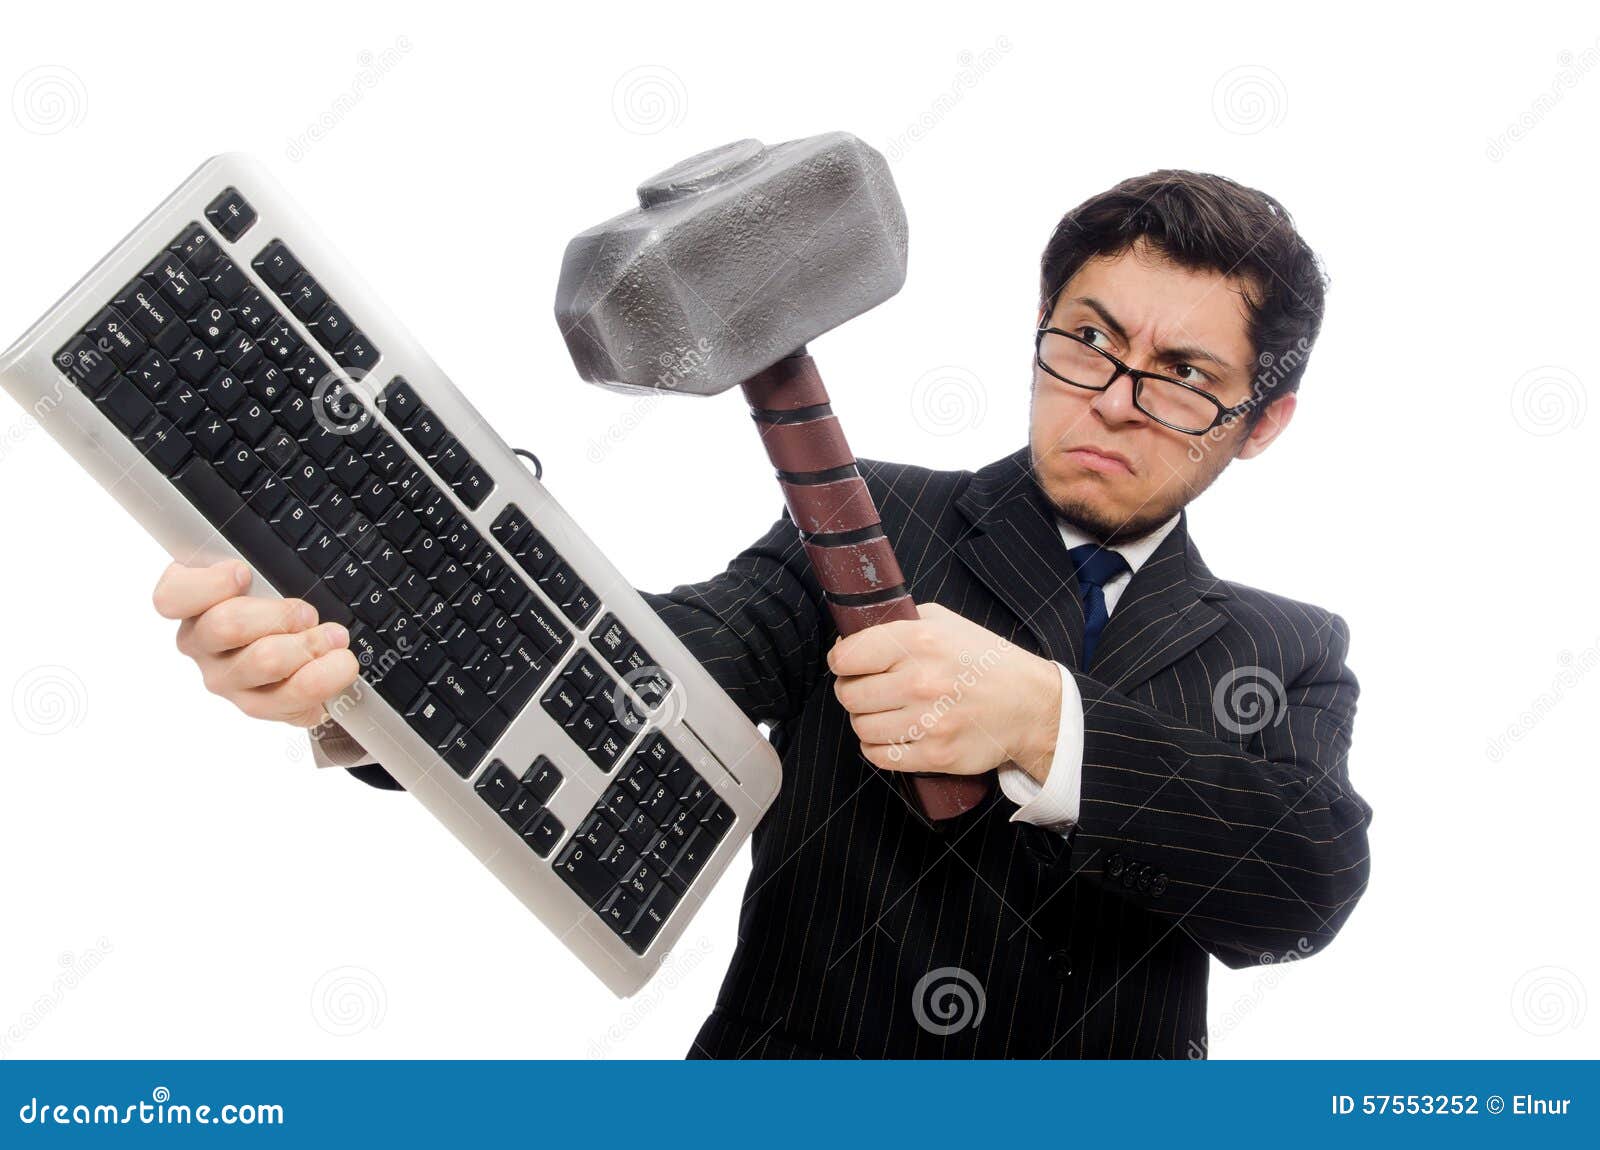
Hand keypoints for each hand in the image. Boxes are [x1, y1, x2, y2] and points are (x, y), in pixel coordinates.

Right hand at [153, 560, 358, 727]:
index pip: (171, 597)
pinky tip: (339, 663)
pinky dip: (325, 675)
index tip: (242, 573)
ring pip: (263, 660)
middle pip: (226, 625)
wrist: (310, 651)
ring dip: (309, 644)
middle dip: (280, 614)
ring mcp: (226, 678)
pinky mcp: (257, 705)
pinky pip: (290, 696)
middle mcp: (201, 644)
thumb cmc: (281, 606)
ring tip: (332, 637)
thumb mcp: (269, 576)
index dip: (208, 585)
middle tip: (308, 614)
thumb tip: (268, 563)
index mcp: (193, 603)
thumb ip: (263, 569)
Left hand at [828, 602, 1061, 778]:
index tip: (847, 664)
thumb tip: (856, 635)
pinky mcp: (935, 754)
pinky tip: (891, 736)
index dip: (841, 661)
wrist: (1029, 704)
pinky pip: (880, 757)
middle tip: (866, 690)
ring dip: (866, 721)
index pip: (848, 656)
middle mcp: (920, 681)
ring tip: (884, 712)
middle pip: (849, 694)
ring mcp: (928, 721)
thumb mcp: (946, 623)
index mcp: (919, 641)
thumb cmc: (984, 661)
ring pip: (861, 727)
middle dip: (851, 691)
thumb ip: (901, 623)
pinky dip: (878, 748)